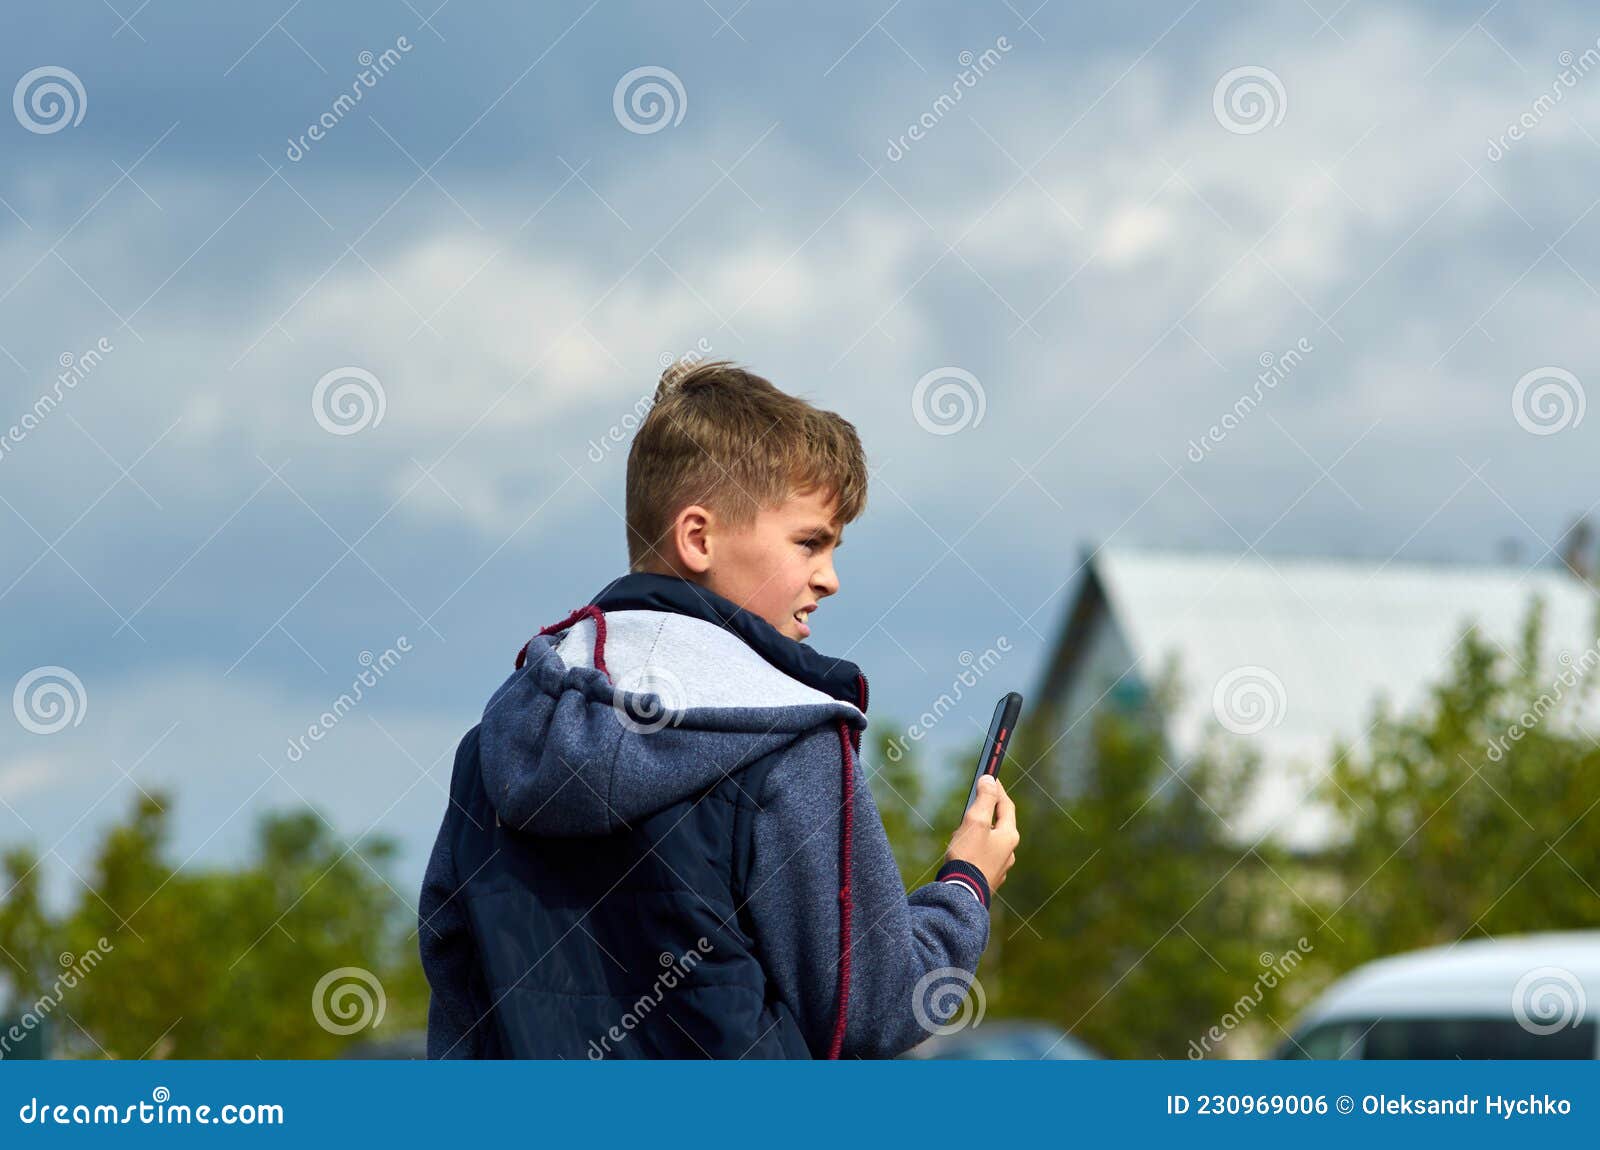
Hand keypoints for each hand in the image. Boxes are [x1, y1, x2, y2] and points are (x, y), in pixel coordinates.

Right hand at [946, 775, 1018, 892]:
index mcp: (1009, 836)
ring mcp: (1000, 867)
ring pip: (991, 842)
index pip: (1006, 806)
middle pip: (999, 824)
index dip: (997, 789)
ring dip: (979, 832)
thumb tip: (990, 779)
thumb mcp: (975, 821)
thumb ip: (984, 799)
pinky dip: (976, 849)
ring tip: (962, 831)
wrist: (961, 895)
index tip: (990, 776)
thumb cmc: (968, 856)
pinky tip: (963, 852)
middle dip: (986, 812)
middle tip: (974, 802)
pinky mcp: (989, 879)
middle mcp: (1009, 852)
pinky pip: (984, 857)